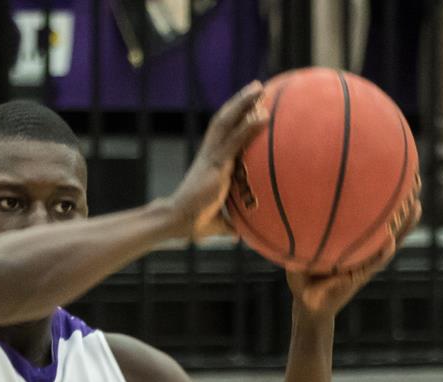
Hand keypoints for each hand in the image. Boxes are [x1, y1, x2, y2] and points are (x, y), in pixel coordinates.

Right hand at [168, 81, 267, 239]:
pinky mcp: (216, 164)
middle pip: (225, 120)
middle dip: (240, 102)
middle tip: (257, 86)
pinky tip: (263, 115)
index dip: (235, 117)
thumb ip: (228, 224)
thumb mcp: (217, 221)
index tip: (250, 104)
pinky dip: (248, 126)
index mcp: (210, 162)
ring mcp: (213, 157)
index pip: (223, 133)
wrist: (178, 222)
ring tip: (259, 87)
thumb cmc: (194, 223)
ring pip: (227, 122)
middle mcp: (210, 154)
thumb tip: (239, 235)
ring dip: (243, 103)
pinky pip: (235, 141)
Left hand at [286, 183, 422, 315]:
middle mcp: (366, 246)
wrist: (307, 304)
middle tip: (417, 177)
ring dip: (404, 223)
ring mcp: (366, 260)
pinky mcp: (360, 276)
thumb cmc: (303, 273)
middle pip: (393, 219)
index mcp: (355, 237)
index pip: (374, 210)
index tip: (397, 166)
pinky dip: (382, 253)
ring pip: (392, 239)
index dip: (386, 191)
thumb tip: (287, 197)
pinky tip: (390, 241)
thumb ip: (299, 225)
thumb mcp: (300, 245)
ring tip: (415, 205)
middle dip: (406, 199)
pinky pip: (375, 263)